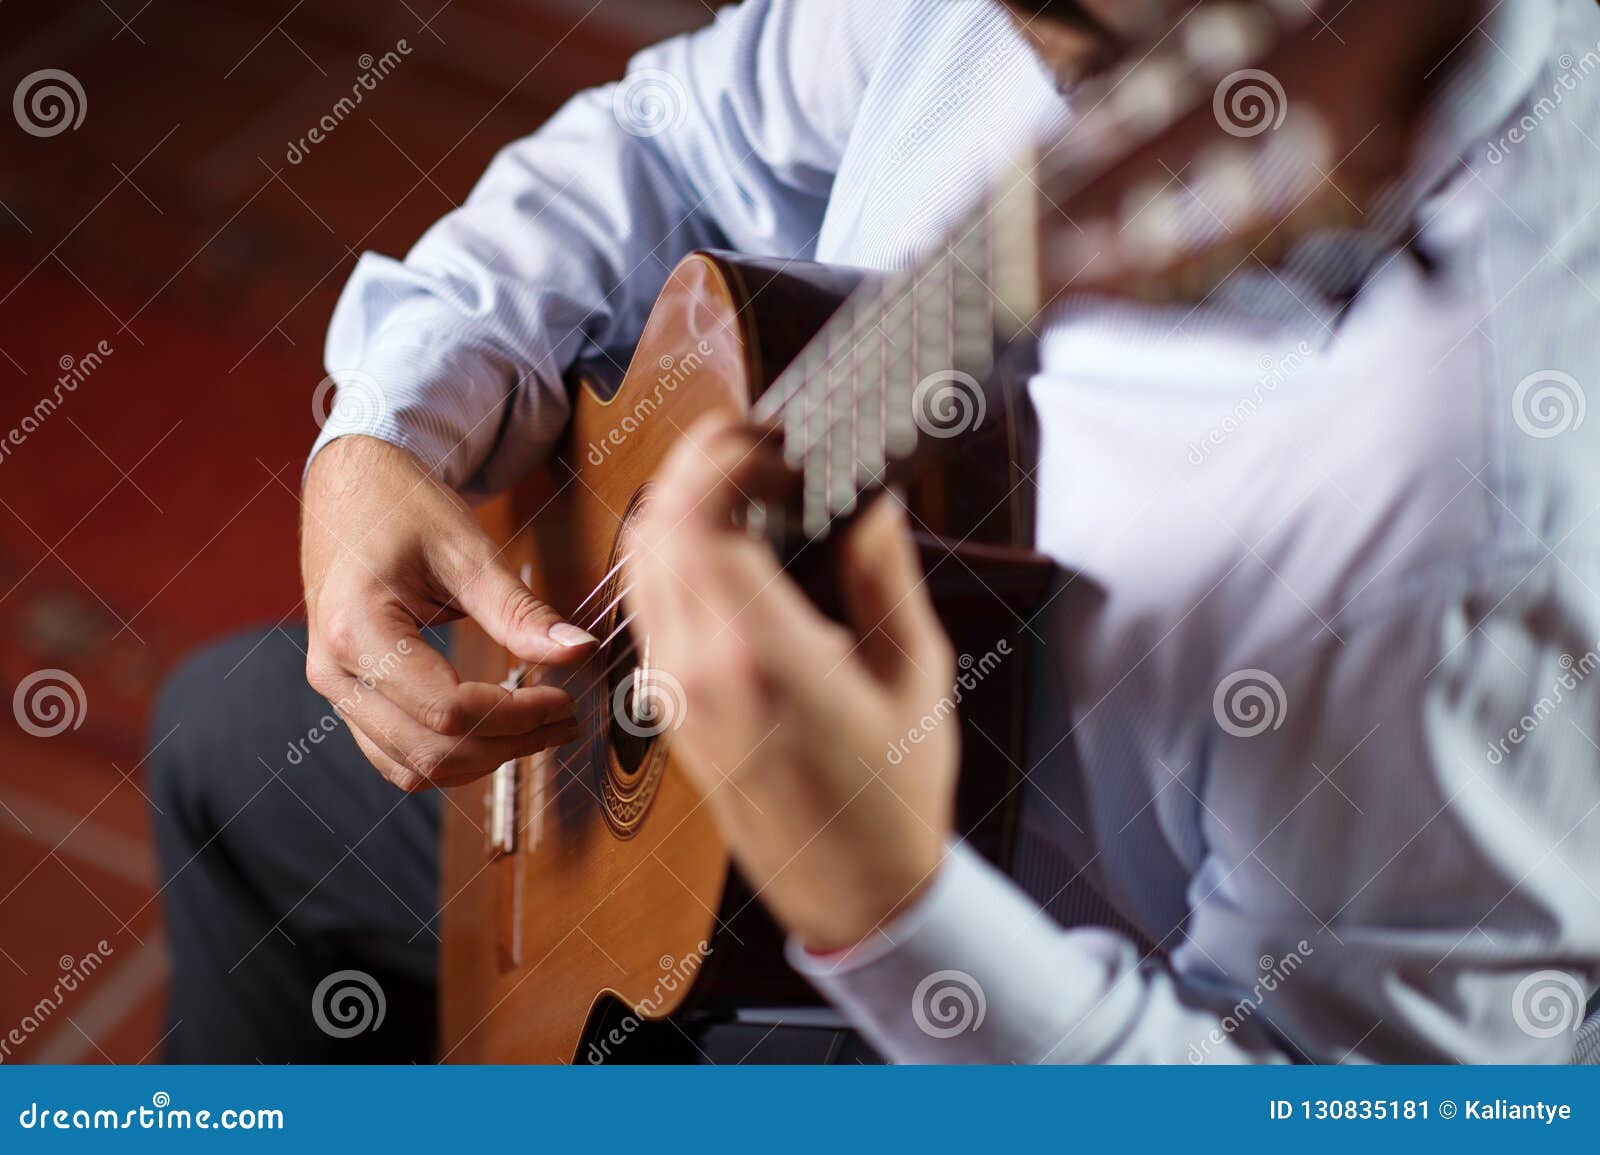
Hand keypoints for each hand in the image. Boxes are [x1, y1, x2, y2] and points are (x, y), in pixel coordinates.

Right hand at [300, 435, 595, 790]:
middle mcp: (335, 673)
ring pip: (413, 767)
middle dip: (508, 744)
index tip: (564, 700)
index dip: (516, 716)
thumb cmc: (402, 507)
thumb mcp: (466, 549)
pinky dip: (452, 755)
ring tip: (540, 728)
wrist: (350, 488)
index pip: (447, 709)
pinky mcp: (349, 697)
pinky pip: (398, 755)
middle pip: (431, 749)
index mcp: (357, 631)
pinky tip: (498, 730)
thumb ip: (520, 610)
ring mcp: (336, 690)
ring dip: (483, 760)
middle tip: (565, 719)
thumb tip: (580, 651)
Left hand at [626, 421, 959, 951]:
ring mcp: (672, 691)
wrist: (851, 888)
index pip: (700, 517)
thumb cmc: (891, 796)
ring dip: (675, 503)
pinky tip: (723, 543)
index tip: (778, 443)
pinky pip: (646, 605)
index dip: (727, 457)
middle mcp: (697, 668)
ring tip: (741, 481)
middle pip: (654, 526)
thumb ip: (885, 576)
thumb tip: (870, 506)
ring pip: (636, 563)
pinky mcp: (668, 708)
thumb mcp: (913, 674)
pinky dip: (669, 552)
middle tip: (758, 443)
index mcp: (759, 654)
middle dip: (695, 463)